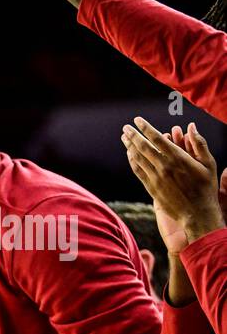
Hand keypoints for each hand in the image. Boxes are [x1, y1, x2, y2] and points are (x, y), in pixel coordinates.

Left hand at [124, 118, 225, 246]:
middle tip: (125, 127)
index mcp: (178, 158)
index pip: (157, 139)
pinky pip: (138, 171)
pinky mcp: (151, 188)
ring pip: (138, 159)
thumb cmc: (206, 187)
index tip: (137, 120)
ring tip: (124, 137)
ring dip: (130, 147)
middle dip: (133, 136)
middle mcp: (164, 167)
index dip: (145, 128)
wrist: (196, 213)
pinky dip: (132, 161)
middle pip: (143, 147)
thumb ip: (199, 144)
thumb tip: (191, 127)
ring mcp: (155, 178)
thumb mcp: (208, 164)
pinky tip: (129, 154)